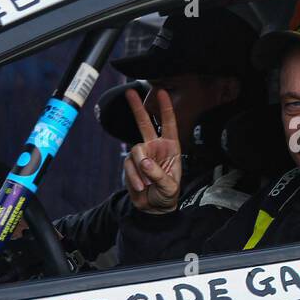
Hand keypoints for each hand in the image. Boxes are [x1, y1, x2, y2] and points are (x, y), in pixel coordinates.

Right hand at [123, 87, 181, 213]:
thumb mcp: (169, 186)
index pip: (168, 124)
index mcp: (171, 147)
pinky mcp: (131, 164)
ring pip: (135, 151)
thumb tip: (143, 161)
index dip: (165, 108)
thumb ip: (157, 173)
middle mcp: (156, 147)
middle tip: (130, 92)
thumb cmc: (167, 194)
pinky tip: (140, 187)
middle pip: (145, 123)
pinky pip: (128, 166)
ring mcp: (142, 155)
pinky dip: (134, 177)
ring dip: (140, 169)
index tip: (162, 92)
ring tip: (147, 184)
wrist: (154, 207)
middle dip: (137, 108)